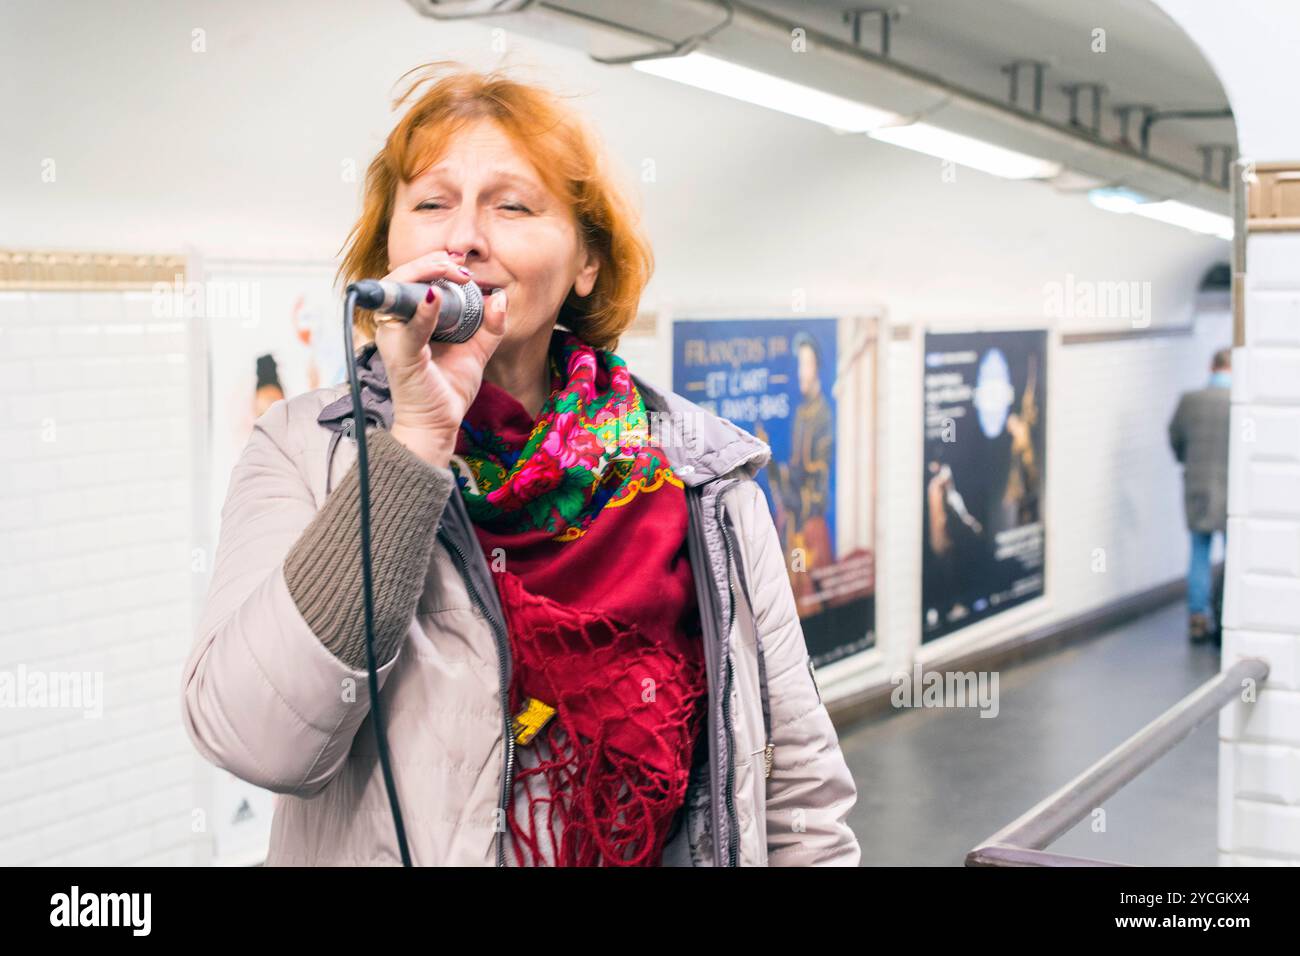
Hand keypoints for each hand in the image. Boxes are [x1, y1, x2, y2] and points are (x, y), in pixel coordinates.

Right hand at [370, 251, 508, 466]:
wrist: (438, 424)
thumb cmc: (447, 389)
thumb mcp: (476, 351)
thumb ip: (490, 325)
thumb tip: (499, 297)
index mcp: (408, 319)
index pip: (412, 277)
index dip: (434, 263)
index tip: (463, 267)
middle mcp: (394, 324)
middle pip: (401, 276)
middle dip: (431, 262)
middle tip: (461, 269)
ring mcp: (394, 338)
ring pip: (396, 290)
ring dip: (424, 273)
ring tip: (452, 273)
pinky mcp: (401, 355)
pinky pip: (409, 329)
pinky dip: (422, 311)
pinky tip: (434, 297)